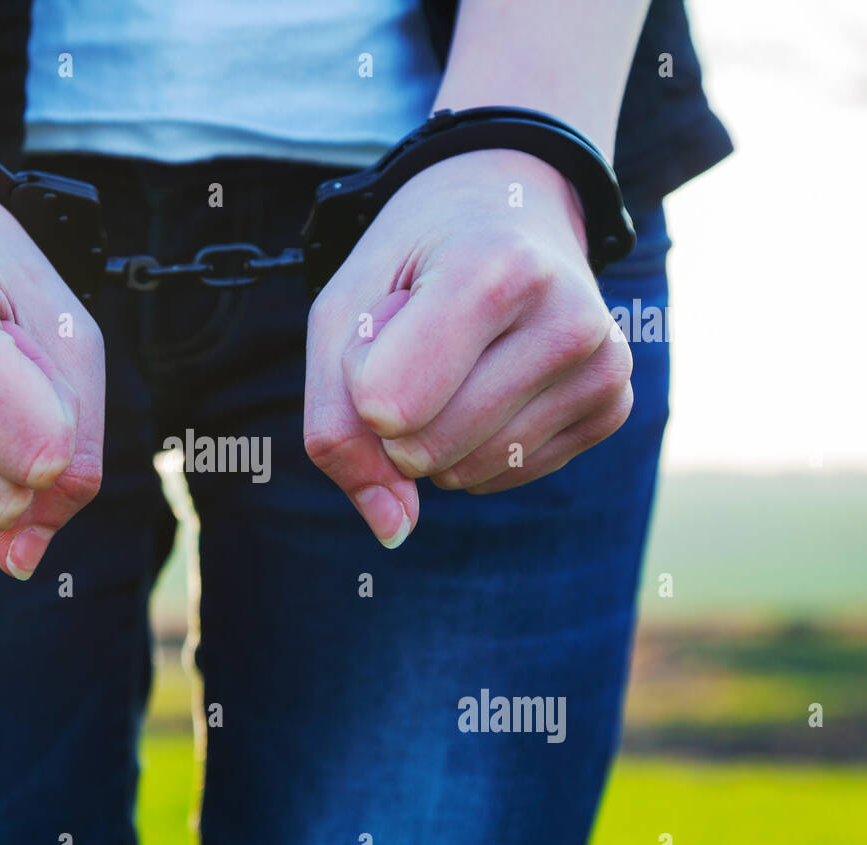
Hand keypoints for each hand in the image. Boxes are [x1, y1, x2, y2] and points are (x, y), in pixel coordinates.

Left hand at [304, 148, 632, 547]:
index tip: (387, 318)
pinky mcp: (614, 405)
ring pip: (462, 473)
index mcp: (494, 271)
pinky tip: (490, 380)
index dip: (359, 380)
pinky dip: (471, 446)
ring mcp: (603, 366)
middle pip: (422, 450)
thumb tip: (394, 529)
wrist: (511, 208)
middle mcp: (567, 319)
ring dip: (431, 434)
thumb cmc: (412, 259)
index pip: (385, 407)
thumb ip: (337, 426)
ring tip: (457, 354)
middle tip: (421, 336)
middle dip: (393, 415)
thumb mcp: (341, 313)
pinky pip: (503, 476)